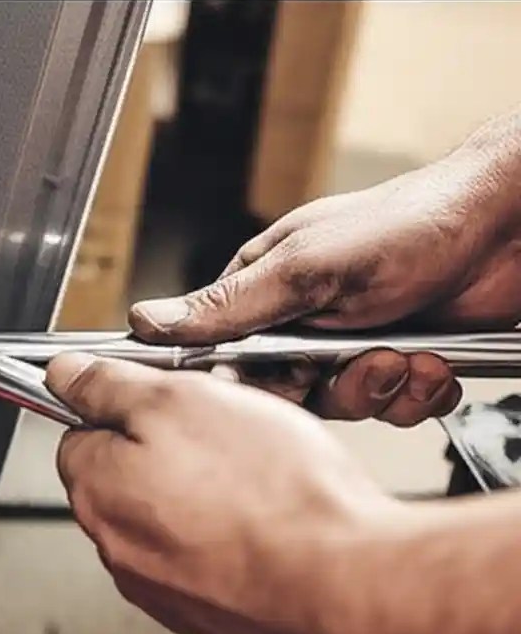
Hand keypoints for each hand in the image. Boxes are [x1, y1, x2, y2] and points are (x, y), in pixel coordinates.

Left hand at [44, 352, 404, 633]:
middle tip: (225, 430)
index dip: (128, 405)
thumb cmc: (270, 493)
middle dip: (169, 447)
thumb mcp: (178, 398)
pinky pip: (208, 555)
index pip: (80, 431)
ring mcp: (159, 586)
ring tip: (258, 476)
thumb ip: (107, 385)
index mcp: (94, 486)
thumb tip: (63, 375)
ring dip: (203, 490)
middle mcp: (115, 544)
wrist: (344, 584)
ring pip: (169, 514)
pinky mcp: (206, 611)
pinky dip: (232, 535)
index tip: (168, 397)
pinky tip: (271, 520)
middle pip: (126, 474)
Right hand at [128, 126, 520, 425]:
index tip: (282, 380)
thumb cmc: (412, 224)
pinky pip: (390, 409)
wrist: (511, 230)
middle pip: (283, 392)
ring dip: (381, 389)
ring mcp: (351, 341)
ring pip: (339, 405)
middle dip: (330, 386)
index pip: (221, 355)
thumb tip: (148, 320)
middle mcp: (302, 318)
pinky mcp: (397, 362)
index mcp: (264, 289)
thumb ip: (229, 304)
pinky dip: (418, 394)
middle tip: (362, 362)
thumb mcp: (306, 268)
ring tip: (408, 357)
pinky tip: (433, 364)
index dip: (247, 381)